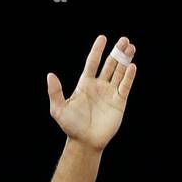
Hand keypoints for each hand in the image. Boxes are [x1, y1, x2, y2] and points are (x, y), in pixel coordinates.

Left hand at [47, 35, 136, 149]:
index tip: (102, 38)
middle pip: (109, 64)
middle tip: (124, 40)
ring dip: (125, 60)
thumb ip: (55, 92)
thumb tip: (50, 75)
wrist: (84, 142)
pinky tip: (132, 66)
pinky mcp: (119, 101)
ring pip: (119, 72)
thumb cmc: (71, 126)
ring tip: (130, 47)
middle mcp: (99, 86)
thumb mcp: (59, 109)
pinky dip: (129, 76)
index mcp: (85, 85)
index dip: (97, 50)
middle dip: (116, 52)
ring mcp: (110, 92)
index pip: (92, 63)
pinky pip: (125, 86)